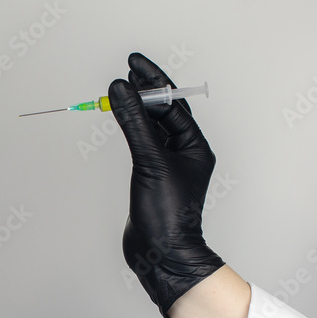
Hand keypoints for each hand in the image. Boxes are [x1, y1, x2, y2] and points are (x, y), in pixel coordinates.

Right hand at [109, 52, 225, 317]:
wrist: (162, 254)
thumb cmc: (167, 214)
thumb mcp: (150, 161)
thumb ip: (134, 122)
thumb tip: (121, 89)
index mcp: (195, 146)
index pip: (173, 103)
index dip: (153, 81)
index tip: (133, 63)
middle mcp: (185, 153)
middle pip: (165, 111)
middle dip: (147, 89)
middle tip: (128, 68)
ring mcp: (168, 166)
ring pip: (153, 126)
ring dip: (138, 107)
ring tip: (122, 87)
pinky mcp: (152, 178)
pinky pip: (142, 143)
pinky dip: (131, 127)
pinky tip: (121, 118)